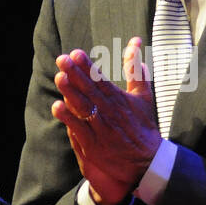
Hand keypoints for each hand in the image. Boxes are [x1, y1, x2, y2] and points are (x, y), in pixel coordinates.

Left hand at [52, 37, 160, 204]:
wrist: (147, 161)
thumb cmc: (143, 126)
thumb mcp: (143, 96)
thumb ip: (136, 70)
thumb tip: (135, 43)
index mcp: (120, 99)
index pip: (101, 79)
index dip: (88, 66)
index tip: (75, 53)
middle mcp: (110, 112)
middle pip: (90, 90)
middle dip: (76, 74)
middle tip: (62, 59)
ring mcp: (102, 128)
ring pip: (84, 107)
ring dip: (71, 92)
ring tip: (59, 77)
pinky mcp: (94, 145)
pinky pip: (79, 129)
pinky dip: (69, 118)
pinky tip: (57, 106)